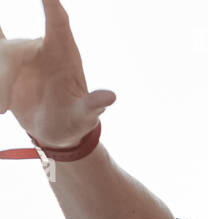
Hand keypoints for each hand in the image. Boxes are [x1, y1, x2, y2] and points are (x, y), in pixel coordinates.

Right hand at [0, 1, 114, 148]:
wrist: (58, 131)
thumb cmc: (76, 120)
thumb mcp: (85, 115)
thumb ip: (93, 105)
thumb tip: (110, 96)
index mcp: (65, 53)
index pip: (58, 21)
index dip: (51, 3)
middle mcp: (42, 48)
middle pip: (16, 49)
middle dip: (4, 76)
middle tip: (2, 109)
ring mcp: (22, 55)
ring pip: (2, 55)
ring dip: (0, 82)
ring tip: (2, 109)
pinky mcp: (6, 63)